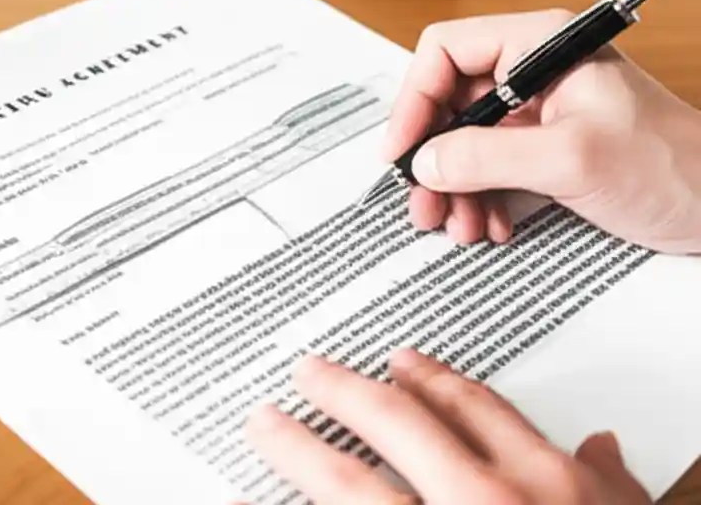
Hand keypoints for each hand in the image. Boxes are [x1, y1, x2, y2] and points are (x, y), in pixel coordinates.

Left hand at [243, 349, 649, 504]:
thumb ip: (609, 486)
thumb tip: (602, 446)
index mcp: (545, 486)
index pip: (473, 410)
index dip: (430, 380)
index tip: (397, 363)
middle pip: (396, 426)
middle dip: (345, 392)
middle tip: (307, 372)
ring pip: (347, 487)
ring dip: (297, 449)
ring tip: (262, 425)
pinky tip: (245, 502)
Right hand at [382, 9, 700, 253]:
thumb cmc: (674, 166)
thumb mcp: (571, 159)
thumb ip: (488, 156)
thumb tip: (424, 162)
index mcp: (541, 45)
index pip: (447, 51)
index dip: (415, 99)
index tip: (403, 150)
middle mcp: (535, 71)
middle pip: (448, 102)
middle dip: (433, 158)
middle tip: (423, 202)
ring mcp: (540, 111)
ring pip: (464, 142)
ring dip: (453, 188)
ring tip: (458, 226)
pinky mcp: (547, 148)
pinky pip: (490, 168)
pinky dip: (481, 200)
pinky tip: (491, 225)